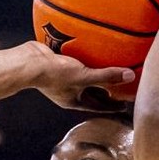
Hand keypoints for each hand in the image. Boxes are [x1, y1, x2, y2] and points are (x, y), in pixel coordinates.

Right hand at [16, 41, 134, 112]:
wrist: (28, 63)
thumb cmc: (54, 75)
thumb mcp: (84, 76)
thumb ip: (106, 76)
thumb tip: (130, 76)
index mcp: (74, 101)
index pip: (98, 106)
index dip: (112, 106)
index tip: (123, 105)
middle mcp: (68, 93)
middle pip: (91, 94)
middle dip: (105, 92)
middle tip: (120, 88)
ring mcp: (61, 80)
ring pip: (82, 79)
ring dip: (94, 75)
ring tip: (107, 70)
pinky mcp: (56, 66)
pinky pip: (74, 65)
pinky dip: (83, 61)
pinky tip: (89, 52)